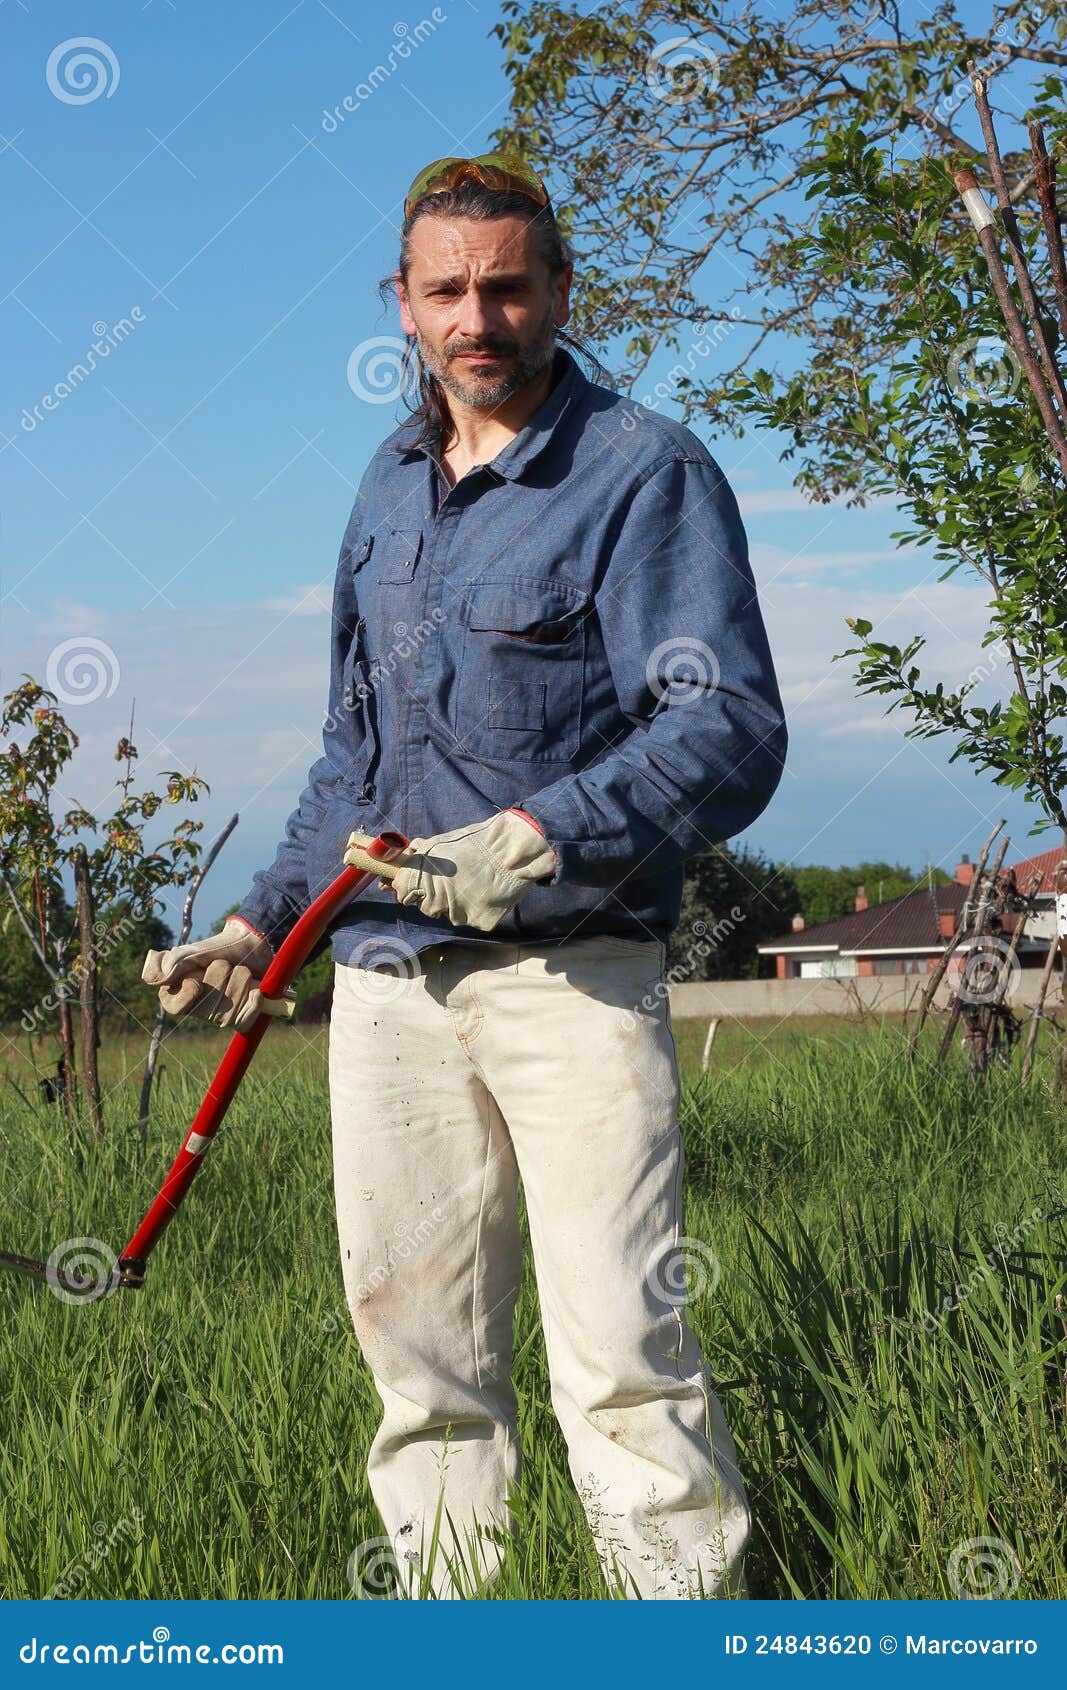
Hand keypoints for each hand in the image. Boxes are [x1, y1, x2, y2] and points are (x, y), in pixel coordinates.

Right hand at [141, 918, 293, 1030]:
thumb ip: (173, 962)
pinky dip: (253, 1002)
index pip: (174, 1007)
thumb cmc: (218, 949)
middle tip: (224, 963)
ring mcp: (218, 1017)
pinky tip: (255, 990)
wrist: (251, 946)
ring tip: (240, 970)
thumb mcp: (193, 951)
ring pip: (228, 1010)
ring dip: (240, 981)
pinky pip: (244, 1021)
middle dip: (221, 975)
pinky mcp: (240, 1019)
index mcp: (177, 993)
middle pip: (208, 1004)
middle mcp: (196, 1009)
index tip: (196, 981)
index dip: (187, 995)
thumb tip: (153, 979)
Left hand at [362, 810, 556, 931]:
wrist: (512, 850)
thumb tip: (400, 863)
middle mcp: (437, 902)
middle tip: (451, 881)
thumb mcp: (439, 843)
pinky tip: (484, 892)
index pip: (403, 893)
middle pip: (426, 907)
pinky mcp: (478, 922)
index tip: (416, 883)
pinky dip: (475, 908)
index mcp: (423, 880)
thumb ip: (416, 856)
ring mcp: (458, 915)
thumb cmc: (474, 843)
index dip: (408, 888)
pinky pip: (471, 918)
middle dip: (433, 896)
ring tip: (472, 883)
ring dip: (455, 903)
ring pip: (449, 914)